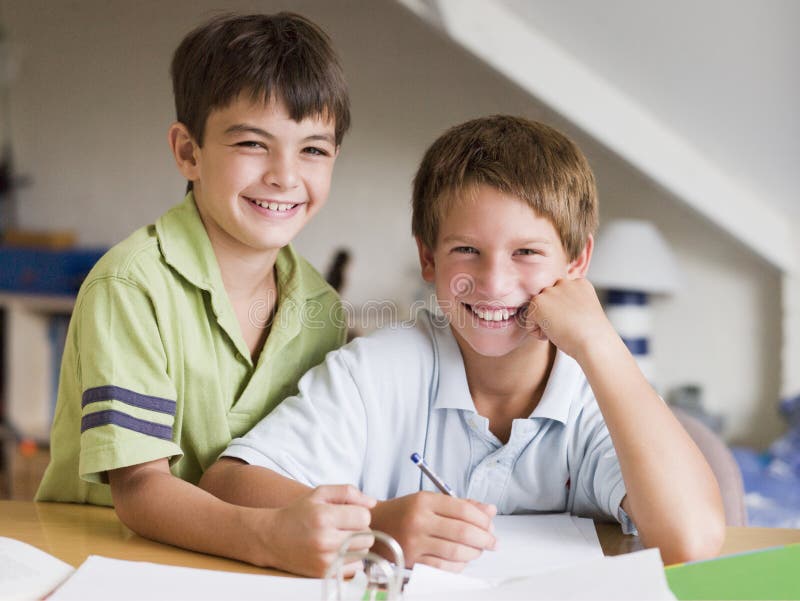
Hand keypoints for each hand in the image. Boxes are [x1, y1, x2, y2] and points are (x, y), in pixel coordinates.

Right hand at [253, 485, 375, 577]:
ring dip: (357, 545)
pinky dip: (351, 560)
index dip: (360, 513)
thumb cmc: (298, 513)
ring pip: (363, 552)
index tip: (349, 514)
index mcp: (324, 516)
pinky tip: (339, 552)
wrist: (271, 538)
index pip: (364, 517)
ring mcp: (325, 560)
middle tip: (344, 526)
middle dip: (359, 529)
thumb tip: (372, 503)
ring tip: (340, 538)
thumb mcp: (319, 493)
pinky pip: (355, 568)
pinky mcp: (324, 574)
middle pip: (367, 536)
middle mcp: (325, 540)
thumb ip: (347, 492)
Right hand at [370, 491, 495, 571]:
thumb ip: (460, 505)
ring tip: (479, 550)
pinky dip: (459, 565)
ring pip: (455, 551)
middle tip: (492, 541)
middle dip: (484, 538)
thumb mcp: (429, 500)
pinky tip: (463, 560)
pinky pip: (443, 567)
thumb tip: (490, 510)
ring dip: (474, 553)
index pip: (463, 509)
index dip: (482, 519)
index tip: (490, 525)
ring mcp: (414, 543)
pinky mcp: (411, 561)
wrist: (374, 526)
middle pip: (462, 531)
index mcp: (425, 501)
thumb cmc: (405, 511)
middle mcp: (419, 521)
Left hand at [525, 278, 616, 360]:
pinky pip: (529, 322)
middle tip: (568, 328)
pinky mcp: (538, 302)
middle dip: (553, 315)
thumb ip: (571, 305)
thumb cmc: (592, 336)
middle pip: (548, 301)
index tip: (576, 323)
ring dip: (545, 323)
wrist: (593, 342)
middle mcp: (564, 282)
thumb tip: (554, 311)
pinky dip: (538, 333)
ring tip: (562, 330)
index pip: (561, 296)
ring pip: (538, 310)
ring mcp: (550, 291)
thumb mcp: (585, 312)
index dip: (565, 314)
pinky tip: (553, 334)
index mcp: (579, 283)